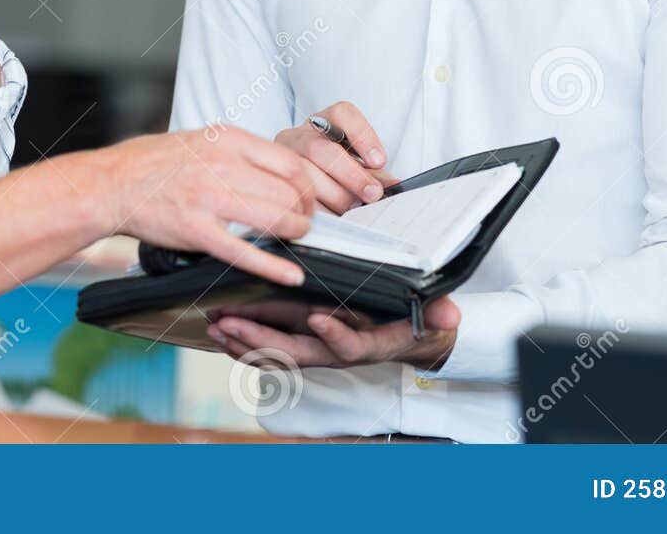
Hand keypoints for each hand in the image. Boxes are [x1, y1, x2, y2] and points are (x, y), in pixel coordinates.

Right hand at [96, 126, 315, 286]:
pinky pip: (245, 252)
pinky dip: (273, 267)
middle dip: (306, 212)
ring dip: (296, 233)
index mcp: (228, 139)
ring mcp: (209, 198)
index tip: (308, 198)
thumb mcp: (202, 139)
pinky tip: (291, 275)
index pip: (291, 162)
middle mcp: (222, 165)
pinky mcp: (196, 231)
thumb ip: (239, 151)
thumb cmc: (154, 162)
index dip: (308, 185)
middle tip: (305, 222)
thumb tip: (277, 170)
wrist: (112, 182)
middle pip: (290, 192)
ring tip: (296, 239)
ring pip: (276, 219)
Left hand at [207, 297, 460, 369]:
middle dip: (263, 340)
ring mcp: (319, 348)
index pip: (352, 344)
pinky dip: (245, 340)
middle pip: (298, 351)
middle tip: (231, 324)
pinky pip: (270, 347)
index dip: (337, 336)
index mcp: (369, 342)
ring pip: (277, 351)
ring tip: (216, 326)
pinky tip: (220, 330)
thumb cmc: (415, 324)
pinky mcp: (305, 340)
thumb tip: (450, 316)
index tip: (319, 320)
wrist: (410, 340)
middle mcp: (338, 350)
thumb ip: (439, 315)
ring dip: (245, 341)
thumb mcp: (434, 318)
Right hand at [275, 101, 397, 213]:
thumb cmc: (337, 171)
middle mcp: (301, 134)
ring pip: (304, 172)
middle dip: (350, 175)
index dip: (362, 135)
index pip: (342, 114)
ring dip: (334, 194)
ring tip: (352, 208)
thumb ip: (376, 174)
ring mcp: (284, 155)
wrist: (303, 182)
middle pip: (320, 149)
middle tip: (372, 194)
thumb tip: (396, 186)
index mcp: (325, 122)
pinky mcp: (276, 178)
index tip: (379, 161)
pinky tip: (333, 214)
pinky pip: (294, 194)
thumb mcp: (358, 166)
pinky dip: (317, 208)